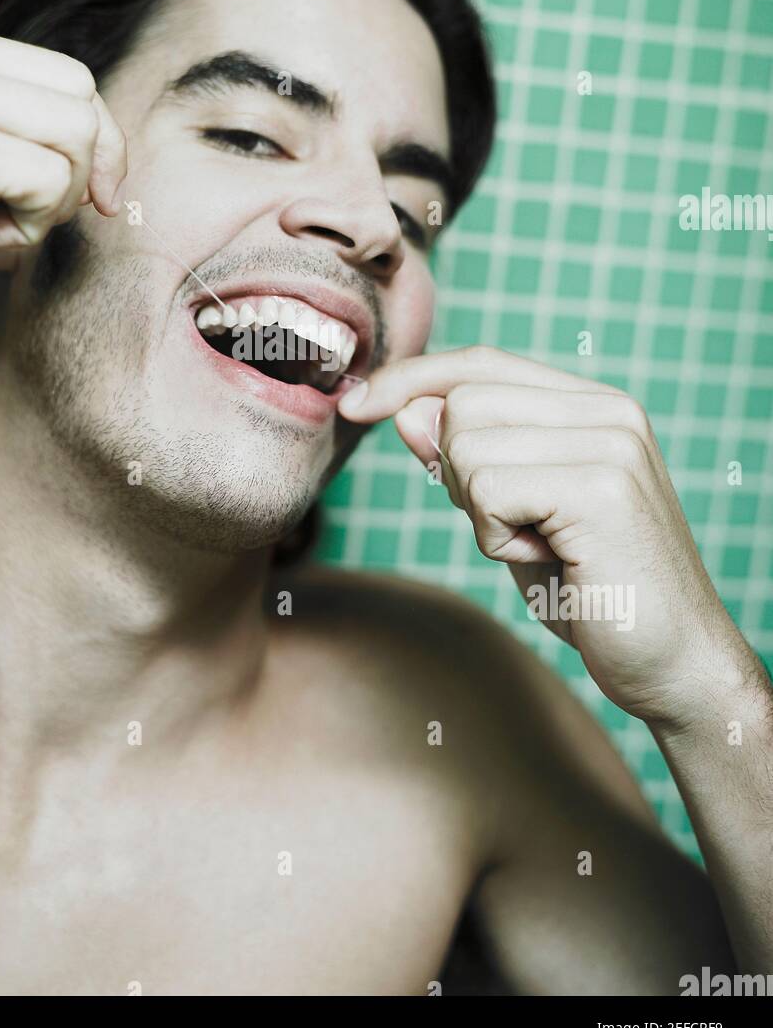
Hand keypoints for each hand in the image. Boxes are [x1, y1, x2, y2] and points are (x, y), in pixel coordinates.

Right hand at [0, 12, 127, 326]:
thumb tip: (97, 152)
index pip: (58, 73)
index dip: (89, 139)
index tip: (82, 195)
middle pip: (79, 96)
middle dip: (81, 168)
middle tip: (27, 218)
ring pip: (75, 136)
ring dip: (49, 204)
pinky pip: (47, 181)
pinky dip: (25, 229)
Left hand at [338, 345, 757, 726]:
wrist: (673, 664)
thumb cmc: (590, 590)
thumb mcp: (511, 514)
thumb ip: (464, 458)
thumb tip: (404, 407)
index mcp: (592, 404)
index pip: (479, 363)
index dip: (410, 378)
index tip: (354, 404)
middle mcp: (608, 409)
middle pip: (461, 402)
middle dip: (457, 475)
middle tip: (516, 529)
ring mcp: (611, 443)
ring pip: (467, 444)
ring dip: (482, 514)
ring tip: (543, 548)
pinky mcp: (602, 487)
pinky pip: (488, 491)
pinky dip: (498, 539)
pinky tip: (551, 564)